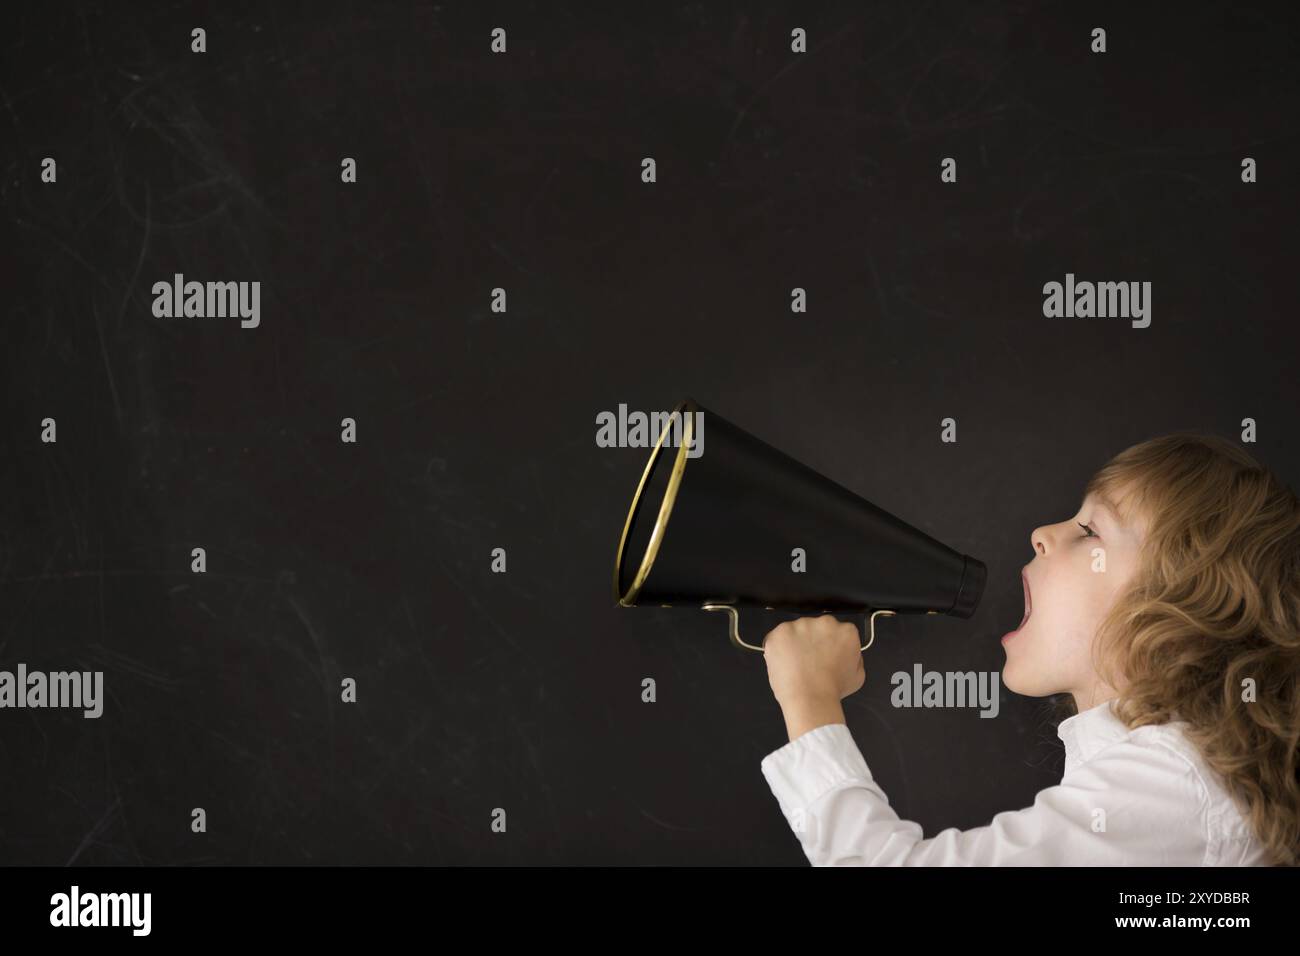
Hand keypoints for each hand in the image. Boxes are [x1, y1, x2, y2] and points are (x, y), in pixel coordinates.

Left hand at [762, 614, 865, 738]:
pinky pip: (777, 638)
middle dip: (812, 641)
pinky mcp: (781, 632)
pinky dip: (778, 650)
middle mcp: (825, 622)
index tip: (825, 655)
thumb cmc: (833, 691)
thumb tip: (846, 653)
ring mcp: (801, 625)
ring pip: (796, 632)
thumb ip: (853, 657)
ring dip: (794, 645)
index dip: (830, 645)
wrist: (811, 699)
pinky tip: (785, 664)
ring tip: (796, 667)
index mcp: (846, 631)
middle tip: (809, 662)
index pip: (838, 631)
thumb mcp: (858, 675)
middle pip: (816, 628)